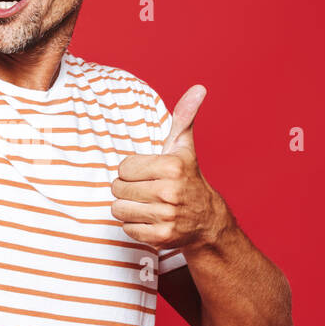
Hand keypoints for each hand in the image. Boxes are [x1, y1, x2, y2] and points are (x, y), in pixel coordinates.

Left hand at [109, 84, 231, 250]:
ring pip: (118, 209)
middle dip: (128, 189)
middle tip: (147, 190)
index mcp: (172, 167)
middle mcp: (170, 192)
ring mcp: (165, 216)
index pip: (123, 168)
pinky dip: (134, 226)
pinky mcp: (160, 237)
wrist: (206, 220)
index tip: (149, 173)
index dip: (132, 171)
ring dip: (129, 208)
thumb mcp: (184, 147)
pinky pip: (126, 229)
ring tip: (147, 205)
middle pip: (118, 189)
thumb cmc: (187, 178)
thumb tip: (198, 88)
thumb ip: (184, 116)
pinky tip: (150, 219)